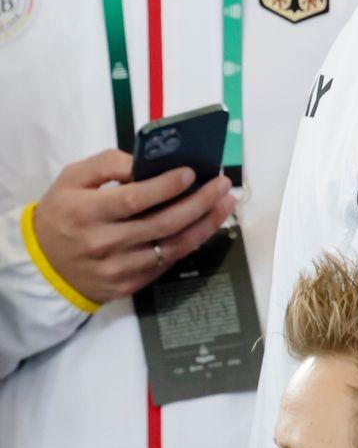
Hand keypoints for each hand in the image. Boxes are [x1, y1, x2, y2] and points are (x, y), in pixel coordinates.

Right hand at [29, 150, 235, 304]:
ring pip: (172, 246)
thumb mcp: (72, 179)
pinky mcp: (129, 285)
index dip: (167, 186)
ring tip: (226, 202)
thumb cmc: (62, 213)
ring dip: (205, 224)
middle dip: (199, 202)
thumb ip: (108, 164)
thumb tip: (147, 162)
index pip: (134, 199)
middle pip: (162, 223)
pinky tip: (206, 224)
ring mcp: (118, 268)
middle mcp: (103, 243)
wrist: (43, 265)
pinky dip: (191, 242)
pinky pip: (168, 262)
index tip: (192, 173)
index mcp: (85, 212)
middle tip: (222, 185)